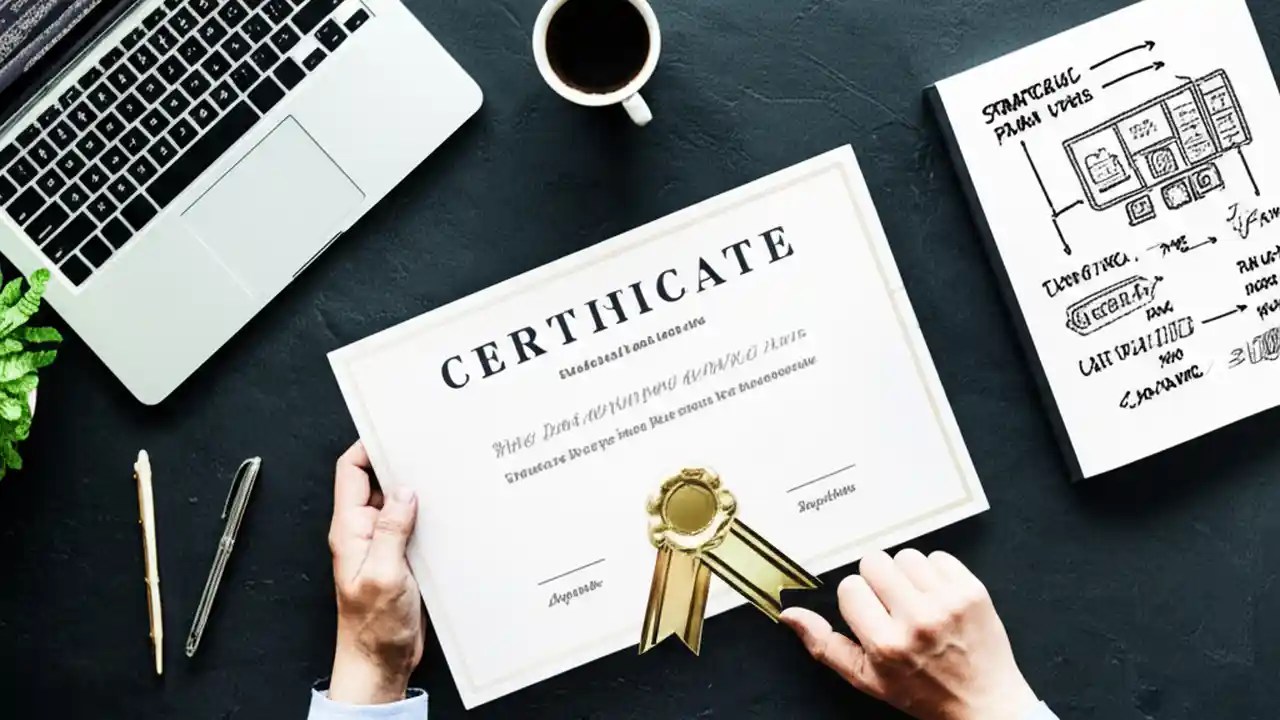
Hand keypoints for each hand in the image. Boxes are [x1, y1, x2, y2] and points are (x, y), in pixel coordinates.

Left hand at [327, 441, 424, 704]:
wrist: (381, 662)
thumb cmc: (373, 629)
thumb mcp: (384, 575)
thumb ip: (392, 530)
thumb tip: (404, 492)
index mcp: (349, 530)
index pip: (351, 472)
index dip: (369, 447)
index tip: (394, 430)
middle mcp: (363, 532)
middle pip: (378, 482)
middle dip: (400, 464)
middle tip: (428, 449)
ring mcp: (382, 544)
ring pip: (398, 502)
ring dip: (418, 491)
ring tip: (442, 476)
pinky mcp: (400, 558)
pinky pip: (412, 525)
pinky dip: (428, 515)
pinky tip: (447, 512)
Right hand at [781, 549, 1037, 719]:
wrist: (984, 704)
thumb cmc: (922, 693)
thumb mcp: (867, 679)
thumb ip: (825, 646)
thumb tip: (789, 614)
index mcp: (886, 645)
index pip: (850, 587)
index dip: (857, 600)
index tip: (871, 616)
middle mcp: (917, 621)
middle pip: (875, 561)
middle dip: (878, 581)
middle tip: (892, 604)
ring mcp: (948, 603)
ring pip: (906, 556)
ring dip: (907, 575)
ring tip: (918, 601)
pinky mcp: (973, 591)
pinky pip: (939, 556)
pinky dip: (936, 573)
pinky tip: (939, 598)